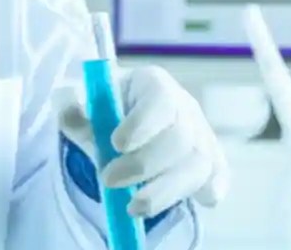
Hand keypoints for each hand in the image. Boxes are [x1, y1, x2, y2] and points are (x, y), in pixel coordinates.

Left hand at [55, 66, 228, 217]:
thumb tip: (71, 111)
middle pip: (180, 138)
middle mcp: (184, 107)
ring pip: (198, 165)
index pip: (160, 99)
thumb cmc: (103, 110)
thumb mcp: (80, 103)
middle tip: (108, 180)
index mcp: (153, 84)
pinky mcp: (210, 162)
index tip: (115, 144)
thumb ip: (71, 105)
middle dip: (144, 165)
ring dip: (166, 191)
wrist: (123, 122)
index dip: (142, 123)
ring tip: (132, 207)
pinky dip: (210, 190)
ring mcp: (201, 135)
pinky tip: (196, 201)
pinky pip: (219, 177)